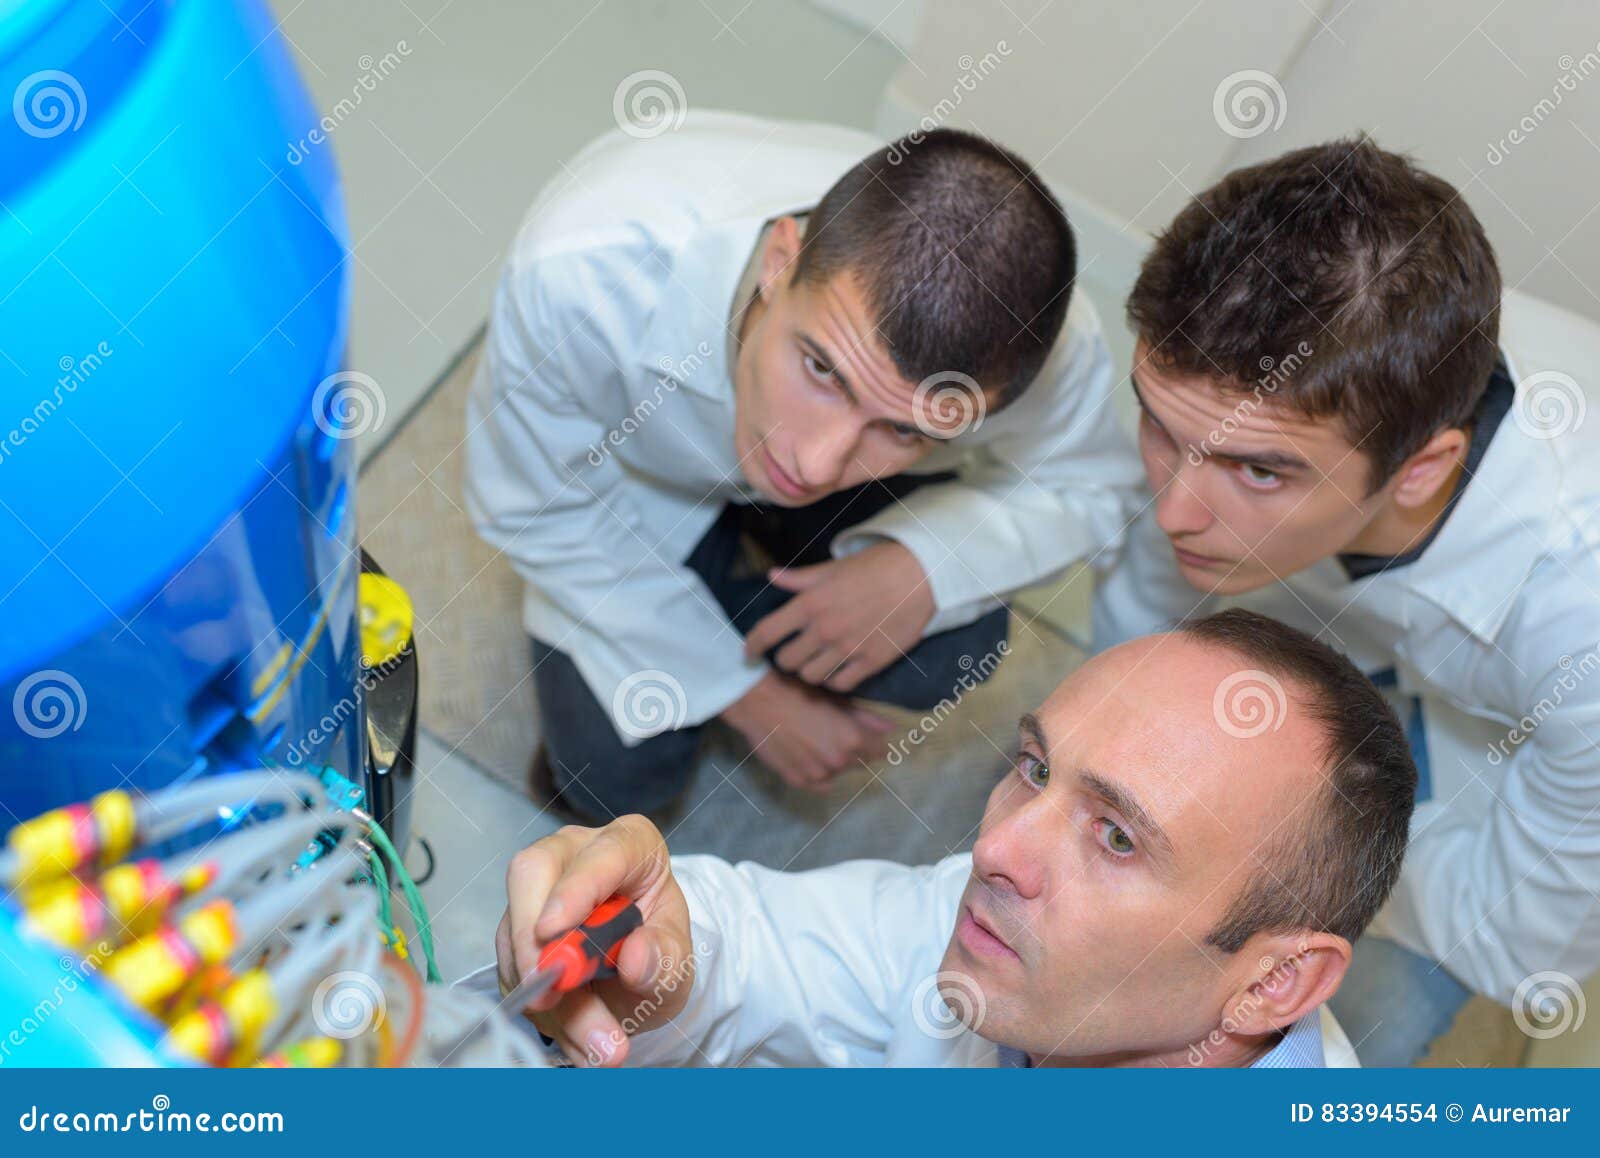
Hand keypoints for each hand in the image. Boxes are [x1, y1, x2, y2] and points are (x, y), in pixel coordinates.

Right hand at [495, 816, 692, 1066]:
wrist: (637, 978)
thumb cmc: (660, 951)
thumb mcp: (677, 962)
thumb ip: (664, 959)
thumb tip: (634, 958)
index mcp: (631, 845)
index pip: (603, 852)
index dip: (575, 888)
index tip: (555, 931)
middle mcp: (576, 855)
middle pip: (533, 873)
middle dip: (532, 940)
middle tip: (549, 999)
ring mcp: (539, 892)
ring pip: (517, 932)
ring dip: (547, 997)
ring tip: (596, 1043)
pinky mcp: (515, 931)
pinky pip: (512, 970)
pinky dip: (542, 1012)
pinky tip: (577, 1035)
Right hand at [720, 669, 894, 790]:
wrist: (760, 703)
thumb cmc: (799, 694)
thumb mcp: (837, 701)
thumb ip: (867, 718)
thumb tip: (891, 728)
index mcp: (853, 740)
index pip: (878, 751)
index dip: (871, 741)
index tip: (861, 733)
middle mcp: (839, 762)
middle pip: (858, 762)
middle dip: (851, 750)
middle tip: (830, 731)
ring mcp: (818, 774)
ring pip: (837, 772)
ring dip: (833, 761)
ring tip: (814, 740)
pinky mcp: (799, 781)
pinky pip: (819, 782)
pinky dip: (817, 772)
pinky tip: (805, 753)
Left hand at [743, 541, 934, 692]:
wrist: (919, 576)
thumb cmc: (875, 567)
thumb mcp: (832, 568)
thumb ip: (799, 578)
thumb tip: (771, 576)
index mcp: (810, 603)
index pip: (767, 632)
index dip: (751, 647)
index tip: (748, 653)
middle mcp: (824, 629)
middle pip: (787, 661)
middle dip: (786, 659)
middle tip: (794, 654)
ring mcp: (847, 648)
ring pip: (810, 677)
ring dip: (809, 672)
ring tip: (816, 663)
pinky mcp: (871, 661)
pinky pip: (840, 685)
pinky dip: (834, 681)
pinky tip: (838, 670)